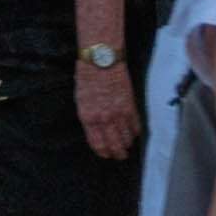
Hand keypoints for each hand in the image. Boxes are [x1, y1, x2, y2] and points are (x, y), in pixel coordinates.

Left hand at [76, 47, 139, 162]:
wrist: (101, 60)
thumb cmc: (87, 76)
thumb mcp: (81, 99)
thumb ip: (88, 116)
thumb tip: (95, 128)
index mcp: (88, 118)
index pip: (97, 143)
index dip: (103, 152)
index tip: (106, 154)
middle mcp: (103, 119)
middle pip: (114, 144)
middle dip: (118, 153)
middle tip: (120, 156)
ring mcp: (118, 114)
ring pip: (126, 138)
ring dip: (127, 144)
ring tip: (127, 145)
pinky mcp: (130, 106)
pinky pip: (135, 125)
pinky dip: (135, 132)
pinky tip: (133, 133)